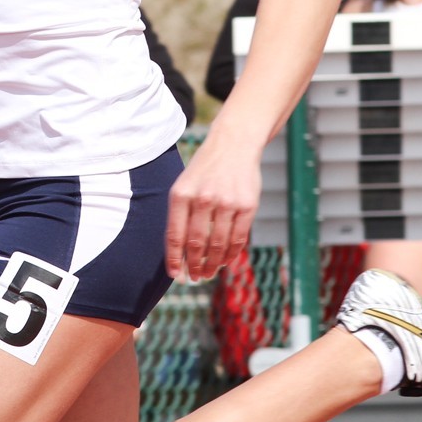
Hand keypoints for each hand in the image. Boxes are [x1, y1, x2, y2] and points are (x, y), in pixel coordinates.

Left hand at [166, 138, 261, 281]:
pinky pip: (238, 238)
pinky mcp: (247, 206)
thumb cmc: (205, 170)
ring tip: (209, 272)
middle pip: (196, 243)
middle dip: (194, 265)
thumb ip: (180, 215)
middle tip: (195, 277)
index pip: (174, 235)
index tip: (175, 275)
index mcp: (181, 194)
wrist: (233, 144)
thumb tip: (179, 252)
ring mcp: (226, 202)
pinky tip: (225, 261)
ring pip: (217, 245)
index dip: (174, 259)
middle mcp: (202, 198)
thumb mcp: (184, 185)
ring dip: (212, 264)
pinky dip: (231, 254)